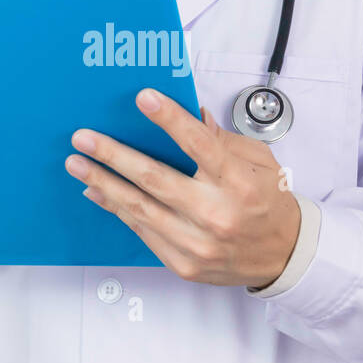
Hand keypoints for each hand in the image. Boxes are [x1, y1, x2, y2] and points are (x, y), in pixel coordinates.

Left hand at [64, 87, 300, 287]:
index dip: (168, 119)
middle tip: (85, 138)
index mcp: (237, 182)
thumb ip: (222, 140)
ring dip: (103, 183)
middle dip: (114, 155)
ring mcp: (197, 243)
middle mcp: (215, 213)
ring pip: (139, 208)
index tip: (143, 99)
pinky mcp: (183, 263)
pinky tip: (97, 192)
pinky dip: (116, 209)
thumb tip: (190, 114)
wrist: (284, 257)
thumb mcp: (259, 163)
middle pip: (155, 178)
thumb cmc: (270, 205)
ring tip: (78, 164)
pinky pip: (142, 231)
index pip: (198, 144)